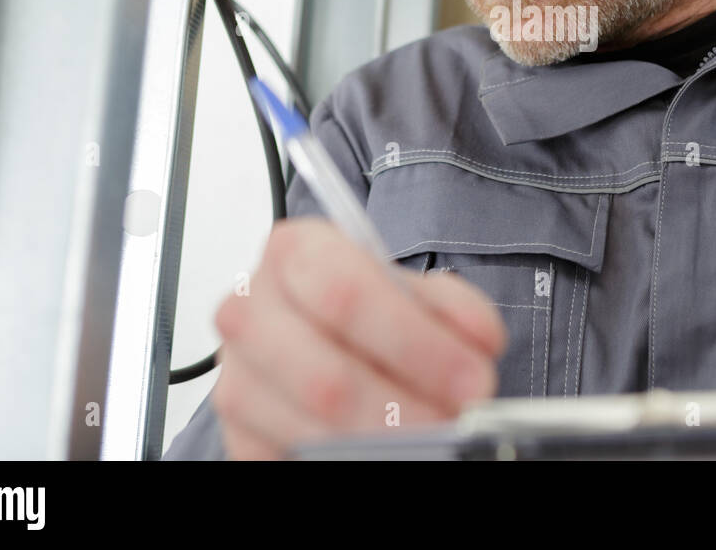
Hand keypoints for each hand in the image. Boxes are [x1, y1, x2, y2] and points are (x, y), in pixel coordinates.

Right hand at [212, 215, 507, 458]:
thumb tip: (479, 341)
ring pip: (314, 430)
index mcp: (294, 254)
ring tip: (435, 438)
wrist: (318, 336)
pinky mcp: (238, 438)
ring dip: (386, 443)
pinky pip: (296, 459)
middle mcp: (251, 312)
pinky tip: (388, 451)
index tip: (470, 375)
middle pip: (327, 378)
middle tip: (456, 420)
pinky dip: (354, 461)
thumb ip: (452, 307)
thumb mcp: (415, 291)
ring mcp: (236, 380)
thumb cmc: (366, 310)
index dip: (414, 342)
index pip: (345, 292)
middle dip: (406, 408)